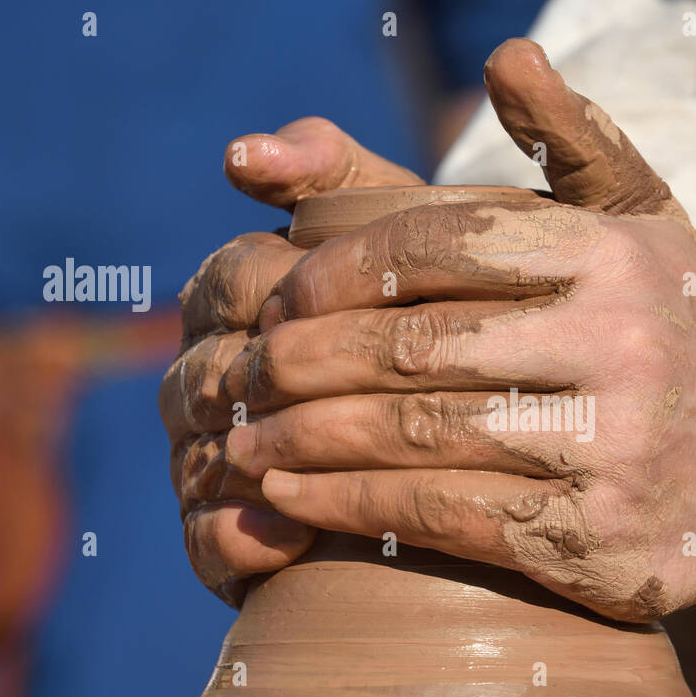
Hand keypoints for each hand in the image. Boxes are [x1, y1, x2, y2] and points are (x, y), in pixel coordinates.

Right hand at [158, 117, 421, 605]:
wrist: (499, 417)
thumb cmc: (461, 310)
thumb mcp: (419, 232)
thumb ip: (337, 174)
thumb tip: (239, 155)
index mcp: (251, 294)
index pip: (232, 281)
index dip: (272, 293)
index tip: (323, 306)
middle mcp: (223, 373)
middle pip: (201, 375)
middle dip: (249, 386)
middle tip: (301, 399)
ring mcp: (223, 456)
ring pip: (195, 458)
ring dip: (237, 466)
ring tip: (292, 476)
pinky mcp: (238, 535)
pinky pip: (210, 540)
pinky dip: (235, 538)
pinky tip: (286, 541)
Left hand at [216, 40, 695, 619]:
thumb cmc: (670, 335)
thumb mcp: (640, 223)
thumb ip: (566, 139)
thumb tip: (507, 56)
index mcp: (611, 254)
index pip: (440, 242)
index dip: (339, 269)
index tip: (279, 296)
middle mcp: (619, 345)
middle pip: (415, 345)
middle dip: (305, 362)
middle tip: (242, 376)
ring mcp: (609, 450)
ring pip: (418, 435)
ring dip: (307, 440)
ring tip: (244, 439)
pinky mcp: (592, 540)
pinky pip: (440, 517)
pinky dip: (350, 508)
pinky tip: (292, 498)